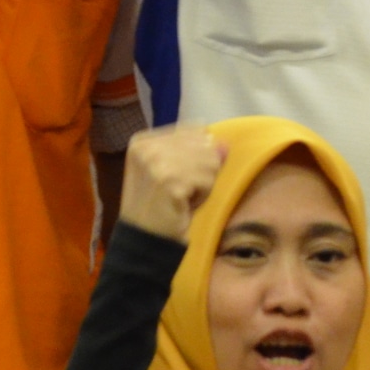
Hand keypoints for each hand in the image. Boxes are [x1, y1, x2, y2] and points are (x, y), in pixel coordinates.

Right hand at [118, 125, 226, 242]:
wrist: (146, 239)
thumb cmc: (162, 205)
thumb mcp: (181, 172)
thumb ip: (201, 153)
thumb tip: (225, 144)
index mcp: (143, 140)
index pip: (195, 130)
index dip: (197, 156)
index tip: (175, 178)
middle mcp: (147, 147)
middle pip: (205, 144)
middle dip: (202, 172)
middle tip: (180, 191)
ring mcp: (156, 162)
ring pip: (210, 161)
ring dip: (203, 185)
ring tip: (182, 198)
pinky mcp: (168, 180)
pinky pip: (208, 180)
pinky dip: (202, 196)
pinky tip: (183, 205)